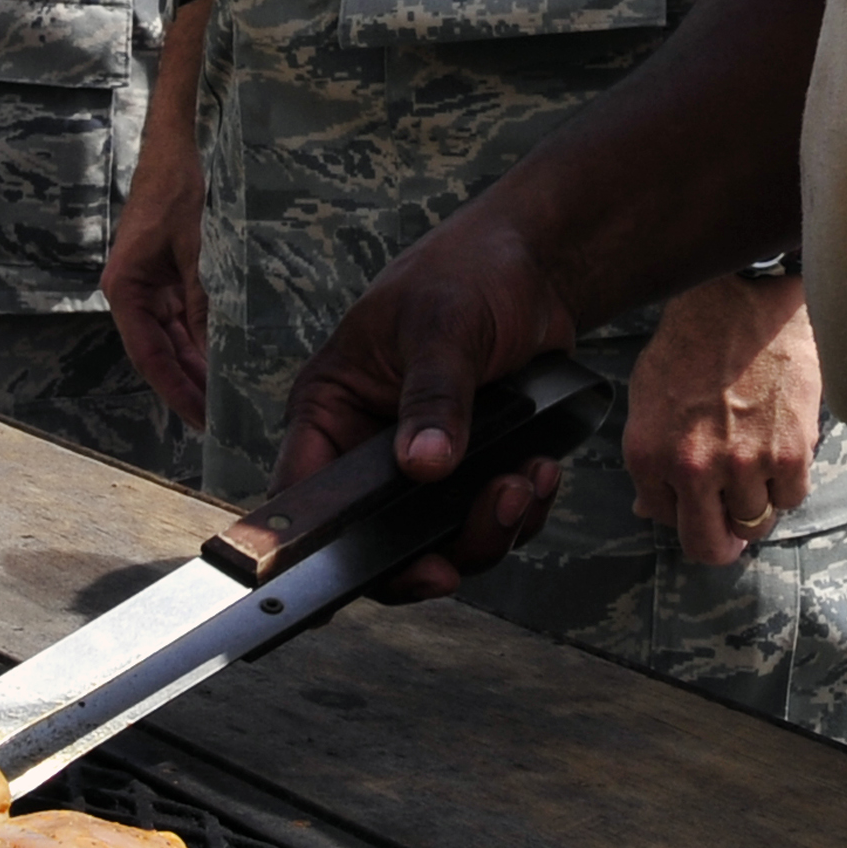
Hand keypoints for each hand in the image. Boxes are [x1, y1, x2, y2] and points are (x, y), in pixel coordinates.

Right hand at [103, 101, 209, 426]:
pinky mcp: (165, 279)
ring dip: (195, 369)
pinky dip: (199, 343)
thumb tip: (215, 347)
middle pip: (159, 354)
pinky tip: (219, 362)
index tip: (197, 418)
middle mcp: (132, 294)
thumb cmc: (175, 189)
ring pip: (171, 341)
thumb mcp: (194, 246)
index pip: (149, 354)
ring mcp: (148, 288)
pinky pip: (181, 321)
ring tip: (222, 402)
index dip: (174, 389)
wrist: (171, 149)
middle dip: (187, 387)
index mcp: (126, 289)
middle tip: (216, 422)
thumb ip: (203, 298)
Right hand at [272, 196, 585, 600]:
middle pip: (381, 543)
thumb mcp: (443, 327)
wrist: (531, 270)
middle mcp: (366, 451)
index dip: (327, 552)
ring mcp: (420, 470)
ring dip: (494, 526)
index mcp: (330, 412)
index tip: (373, 577)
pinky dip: (521, 511)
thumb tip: (422, 466)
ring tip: (529, 478)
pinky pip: (489, 523)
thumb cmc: (465, 275)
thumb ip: (432, 397)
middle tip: (496, 512)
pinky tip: (541, 470)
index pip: (305, 501)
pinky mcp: (470, 475)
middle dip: (442, 545)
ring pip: (443, 542)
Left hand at [622, 274, 820, 567]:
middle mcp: (693, 468)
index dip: (683, 513)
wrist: (742, 301)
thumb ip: (650, 461)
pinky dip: (787, 482)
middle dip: (720, 541)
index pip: (666, 522)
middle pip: (709, 546)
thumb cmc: (691, 343)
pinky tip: (779, 448)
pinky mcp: (790, 454)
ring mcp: (744, 465)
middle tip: (730, 529)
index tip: (696, 502)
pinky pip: (791, 499)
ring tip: (755, 465)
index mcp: (648, 455)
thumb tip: (649, 508)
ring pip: (755, 523)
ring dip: (756, 502)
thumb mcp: (646, 397)